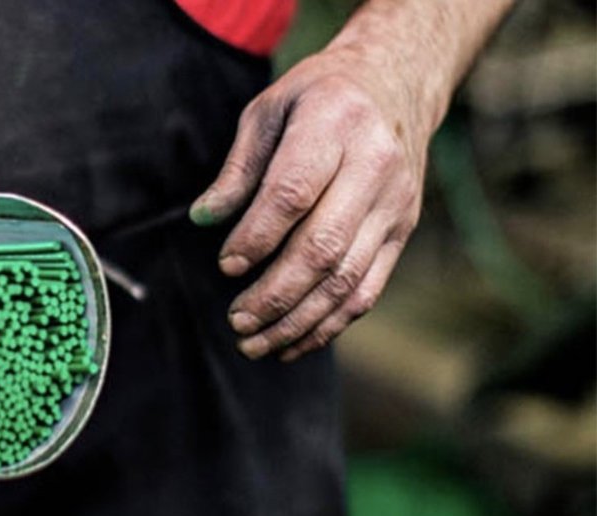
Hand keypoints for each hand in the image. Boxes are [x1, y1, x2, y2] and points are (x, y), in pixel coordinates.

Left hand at [190, 44, 430, 361]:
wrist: (396, 81)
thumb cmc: (318, 96)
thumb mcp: (269, 109)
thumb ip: (238, 168)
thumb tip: (202, 218)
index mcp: (335, 125)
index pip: (293, 194)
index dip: (257, 237)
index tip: (226, 266)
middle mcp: (374, 167)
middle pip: (323, 247)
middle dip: (275, 294)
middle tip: (236, 320)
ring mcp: (395, 204)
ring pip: (347, 279)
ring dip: (297, 321)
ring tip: (254, 343)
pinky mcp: (401, 231)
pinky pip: (367, 290)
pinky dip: (328, 325)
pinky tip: (291, 343)